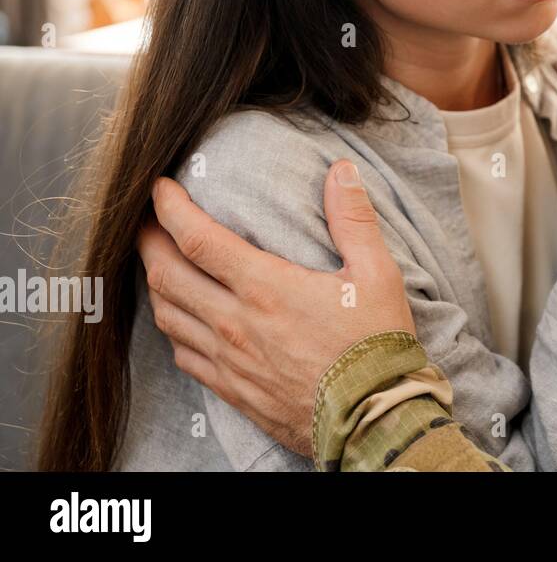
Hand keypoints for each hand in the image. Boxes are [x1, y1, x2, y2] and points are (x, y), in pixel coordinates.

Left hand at [138, 159, 413, 455]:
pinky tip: (181, 319)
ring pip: (166, 315)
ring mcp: (229, 358)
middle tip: (146, 220)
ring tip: (157, 263)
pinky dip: (172, 328)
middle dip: (148, 241)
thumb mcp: (377, 273)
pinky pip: (183, 355)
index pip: (197, 238)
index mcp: (266, 287)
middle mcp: (236, 322)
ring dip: (154, 284)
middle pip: (166, 274)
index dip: (169, 208)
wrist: (370, 418)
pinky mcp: (231, 387)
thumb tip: (340, 171)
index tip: (160, 188)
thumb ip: (353, 219)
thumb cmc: (375, 344)